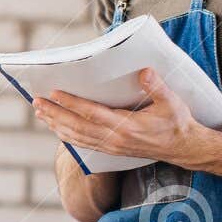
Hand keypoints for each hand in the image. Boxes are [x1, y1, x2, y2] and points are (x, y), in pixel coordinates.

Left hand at [33, 68, 204, 164]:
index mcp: (127, 126)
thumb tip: (144, 71)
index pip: (92, 114)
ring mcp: (112, 147)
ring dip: (56, 124)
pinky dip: (66, 135)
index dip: (72, 104)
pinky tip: (57, 127)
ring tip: (40, 112)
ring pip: (77, 137)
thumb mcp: (172, 102)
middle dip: (55, 114)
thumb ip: (157, 87)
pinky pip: (83, 143)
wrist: (183, 148)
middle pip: (77, 127)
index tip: (55, 93)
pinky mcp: (111, 150)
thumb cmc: (177, 122)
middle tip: (37, 101)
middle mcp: (115, 139)